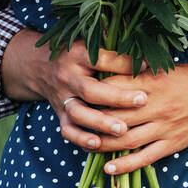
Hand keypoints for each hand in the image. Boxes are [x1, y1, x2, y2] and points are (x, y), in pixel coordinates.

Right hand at [1, 31, 150, 150]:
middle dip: (117, 98)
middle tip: (142, 101)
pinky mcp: (59, 114)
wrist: (40, 67)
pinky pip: (68, 130)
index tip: (146, 66)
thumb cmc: (77, 54)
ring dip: (100, 123)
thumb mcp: (90, 42)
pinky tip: (98, 145)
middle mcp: (67, 77)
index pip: (101, 59)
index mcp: (77, 55)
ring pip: (78, 113)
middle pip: (90, 90)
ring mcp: (62, 98)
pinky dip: (82, 139)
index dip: (124, 63)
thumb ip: (113, 46)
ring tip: (123, 130)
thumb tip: (145, 53)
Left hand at [87, 60, 187, 174]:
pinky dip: (125, 164)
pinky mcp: (172, 143)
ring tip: (86, 145)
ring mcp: (164, 127)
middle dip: (92, 120)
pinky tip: (108, 167)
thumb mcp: (167, 68)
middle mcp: (156, 106)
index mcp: (153, 83)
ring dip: (102, 145)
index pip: (114, 88)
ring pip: (125, 139)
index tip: (81, 95)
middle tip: (76, 122)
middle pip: (114, 116)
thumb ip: (141, 74)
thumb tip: (112, 75)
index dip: (94, 93)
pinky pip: (144, 157)